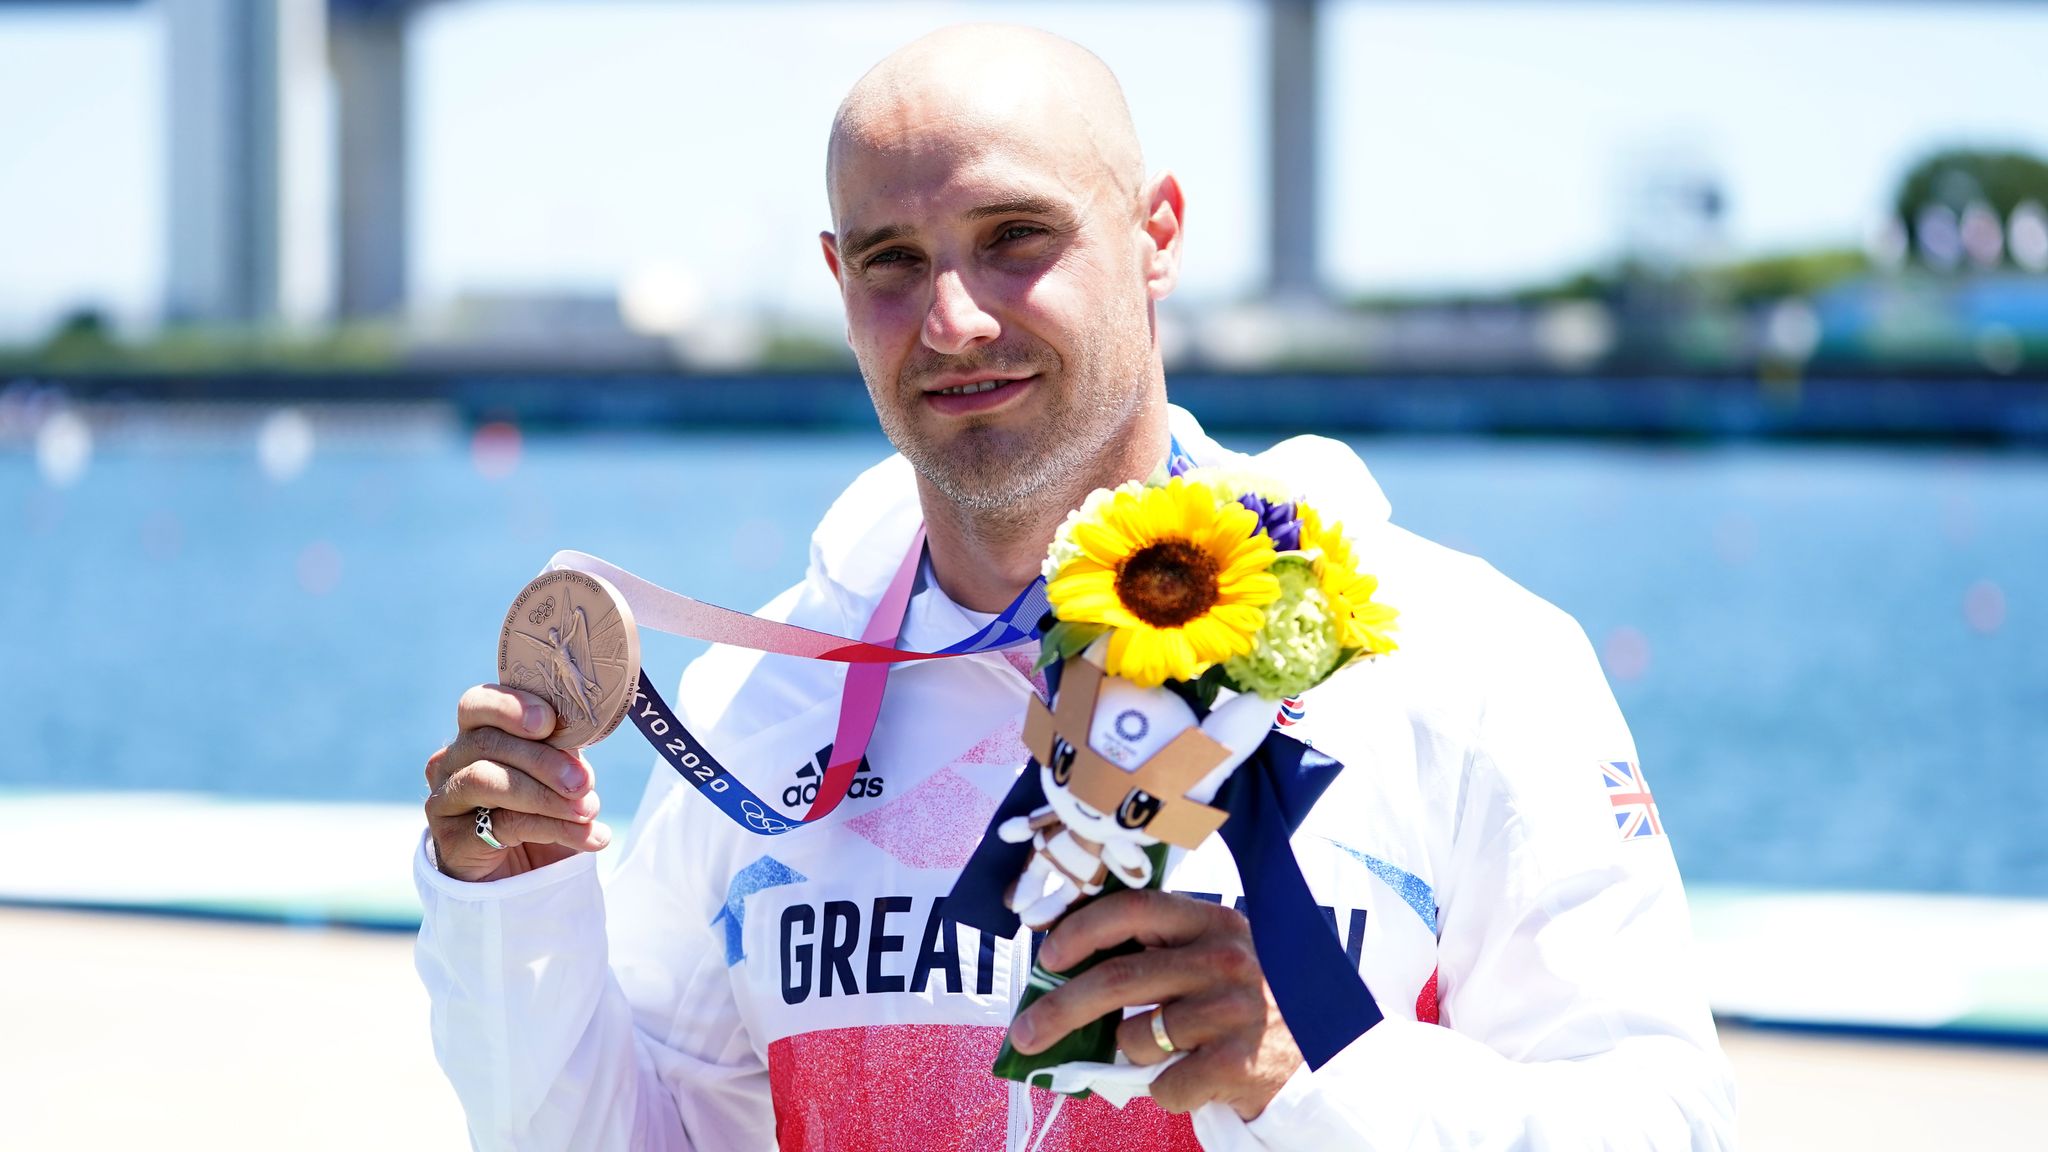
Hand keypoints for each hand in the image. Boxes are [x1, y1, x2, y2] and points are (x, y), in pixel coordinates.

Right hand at [424, 684, 610, 882]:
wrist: (520, 872)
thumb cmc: (538, 810)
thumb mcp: (554, 775)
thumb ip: (560, 755)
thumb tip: (578, 757)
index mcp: (475, 733)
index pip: (477, 704)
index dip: (510, 707)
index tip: (550, 722)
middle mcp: (451, 761)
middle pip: (486, 742)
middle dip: (542, 760)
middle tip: (583, 781)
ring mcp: (444, 799)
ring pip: (486, 781)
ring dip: (545, 796)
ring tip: (588, 811)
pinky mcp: (451, 838)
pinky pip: (502, 824)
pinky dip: (552, 828)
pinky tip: (588, 837)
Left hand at [1007, 889, 1302, 1118]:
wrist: (1322, 1053)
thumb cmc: (1245, 999)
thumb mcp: (1214, 954)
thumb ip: (1157, 950)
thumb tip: (1064, 968)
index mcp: (1212, 921)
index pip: (1132, 909)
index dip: (1080, 930)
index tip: (1048, 954)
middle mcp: (1225, 960)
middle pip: (1117, 979)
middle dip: (1058, 1008)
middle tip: (1026, 1032)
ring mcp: (1233, 1011)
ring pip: (1134, 1038)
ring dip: (1129, 1051)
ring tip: (1160, 1049)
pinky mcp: (1237, 1064)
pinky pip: (1162, 1083)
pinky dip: (1161, 1088)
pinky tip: (1188, 1076)